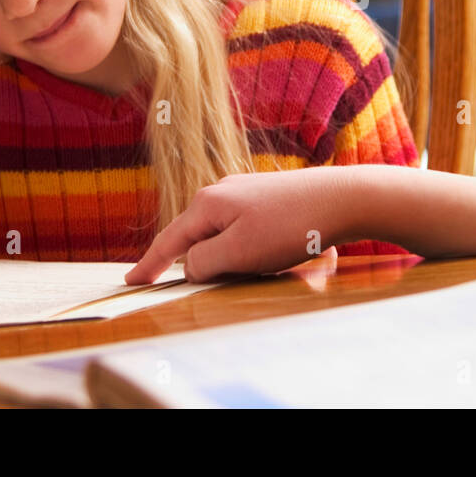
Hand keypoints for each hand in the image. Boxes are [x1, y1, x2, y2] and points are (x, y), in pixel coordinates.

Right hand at [125, 166, 359, 284]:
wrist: (344, 198)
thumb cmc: (291, 225)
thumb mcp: (238, 251)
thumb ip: (204, 261)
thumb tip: (190, 265)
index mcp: (207, 204)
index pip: (169, 240)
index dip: (149, 264)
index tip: (131, 281)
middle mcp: (222, 193)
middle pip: (195, 237)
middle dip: (197, 263)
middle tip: (199, 284)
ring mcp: (247, 194)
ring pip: (223, 236)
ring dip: (232, 259)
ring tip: (253, 269)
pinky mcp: (269, 200)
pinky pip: (245, 232)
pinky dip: (249, 250)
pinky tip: (272, 257)